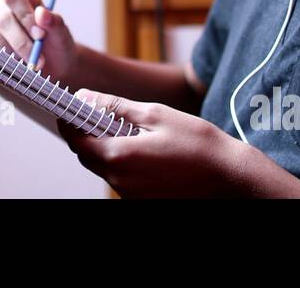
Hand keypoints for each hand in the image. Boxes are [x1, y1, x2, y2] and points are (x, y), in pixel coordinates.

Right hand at [0, 0, 78, 79]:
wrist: (54, 69)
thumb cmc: (57, 47)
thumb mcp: (62, 36)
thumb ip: (55, 23)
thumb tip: (41, 13)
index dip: (25, 17)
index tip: (40, 37)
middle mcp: (4, 7)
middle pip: (2, 17)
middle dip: (19, 40)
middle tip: (36, 59)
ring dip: (5, 50)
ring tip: (25, 64)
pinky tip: (9, 67)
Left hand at [58, 88, 257, 197]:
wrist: (230, 177)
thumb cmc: (198, 144)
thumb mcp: (155, 114)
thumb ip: (115, 107)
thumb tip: (86, 98)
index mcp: (119, 157)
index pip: (76, 140)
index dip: (69, 122)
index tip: (70, 108)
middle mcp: (120, 182)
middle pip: (87, 156)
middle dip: (87, 134)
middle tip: (98, 114)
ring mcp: (131, 195)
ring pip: (104, 168)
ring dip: (105, 148)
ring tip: (126, 129)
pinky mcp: (142, 201)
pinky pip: (121, 179)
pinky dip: (122, 161)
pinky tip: (142, 148)